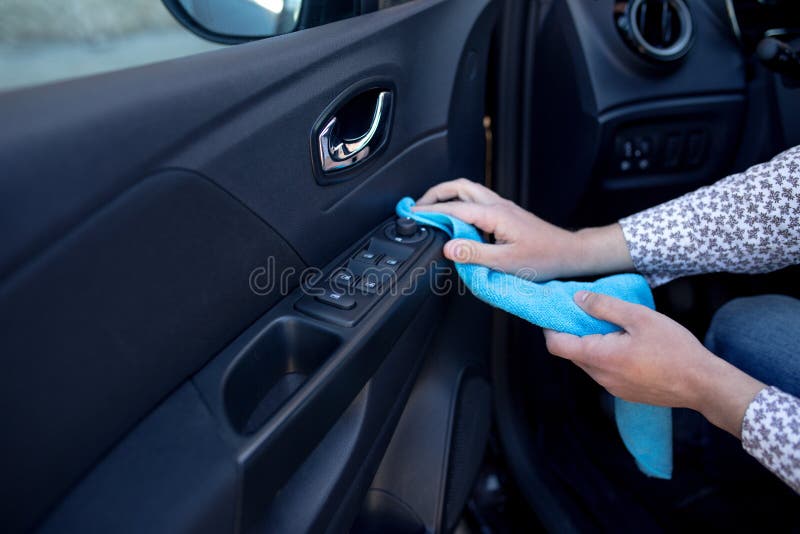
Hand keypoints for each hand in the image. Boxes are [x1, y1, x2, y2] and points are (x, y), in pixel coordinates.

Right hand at [413, 179, 632, 280]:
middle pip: (459, 187)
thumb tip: (448, 247)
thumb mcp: (507, 263)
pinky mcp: (505, 214)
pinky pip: (476, 201)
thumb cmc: (544, 258)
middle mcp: (497, 205)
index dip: (430, 211)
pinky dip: (459, 204)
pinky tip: (455, 220)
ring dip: (447, 196)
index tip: (413, 215)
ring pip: (468, 190)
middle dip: (435, 194)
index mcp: (495, 214)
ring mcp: (502, 207)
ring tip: (431, 210)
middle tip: (418, 207)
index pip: (454, 208)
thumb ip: (474, 254)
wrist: (568, 253)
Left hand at [544, 290, 764, 437]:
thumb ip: (605, 306)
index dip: (550, 328)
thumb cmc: (674, 349)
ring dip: (590, 345)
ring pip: (588, 363)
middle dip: (572, 333)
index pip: (557, 345)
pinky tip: (624, 343)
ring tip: (608, 325)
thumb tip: (578, 298)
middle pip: (571, 353)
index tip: (554, 312)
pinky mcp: (625, 392)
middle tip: (583, 312)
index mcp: (599, 357)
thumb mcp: (639, 318)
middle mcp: (600, 376)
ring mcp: (612, 388)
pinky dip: (604, 356)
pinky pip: (604, 372)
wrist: (702, 384)